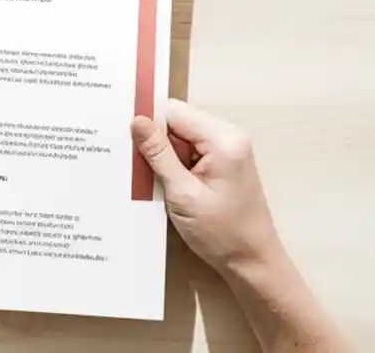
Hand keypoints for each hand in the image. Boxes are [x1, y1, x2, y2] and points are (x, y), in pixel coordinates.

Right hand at [131, 100, 279, 270]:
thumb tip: (136, 120)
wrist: (253, 263)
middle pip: (178, 122)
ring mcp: (228, 150)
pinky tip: (161, 182)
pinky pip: (191, 152)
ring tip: (144, 176)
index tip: (122, 138)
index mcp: (223, 139)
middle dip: (154, 140)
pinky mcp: (223, 164)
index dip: (148, 122)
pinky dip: (174, 164)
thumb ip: (158, 154)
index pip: (174, 112)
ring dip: (163, 155)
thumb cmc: (220, 233)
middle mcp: (228, 136)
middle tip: (130, 161)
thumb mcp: (182, 194)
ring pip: (181, 138)